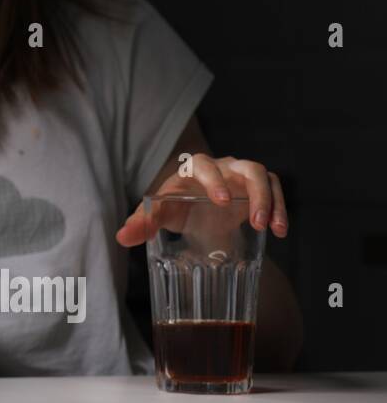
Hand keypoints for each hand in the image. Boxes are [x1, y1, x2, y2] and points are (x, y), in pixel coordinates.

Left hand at [115, 155, 289, 246]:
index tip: (222, 202)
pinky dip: (279, 208)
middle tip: (254, 219)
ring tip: (268, 227)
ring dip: (269, 200)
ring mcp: (241, 175)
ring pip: (263, 175)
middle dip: (252, 190)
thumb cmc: (177, 209)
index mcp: (193, 170)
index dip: (214, 179)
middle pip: (243, 166)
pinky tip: (278, 231)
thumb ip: (142, 224)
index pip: (203, 165)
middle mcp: (221, 167)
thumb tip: (122, 237)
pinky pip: (275, 189)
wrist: (198, 216)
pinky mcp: (258, 186)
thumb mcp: (161, 215)